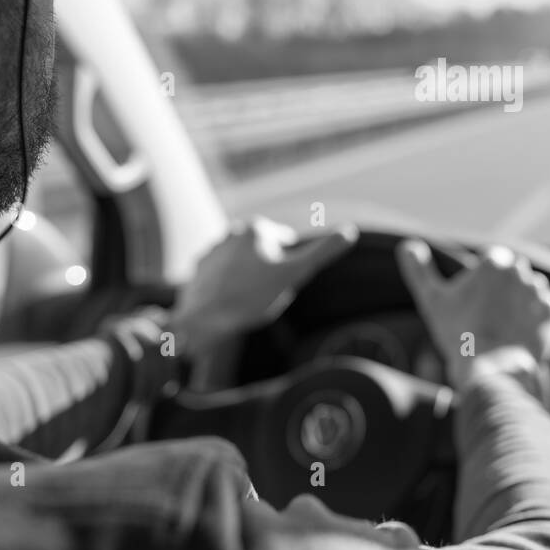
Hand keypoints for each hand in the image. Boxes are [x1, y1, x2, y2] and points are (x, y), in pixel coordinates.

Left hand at [173, 217, 357, 356]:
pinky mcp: (198, 269)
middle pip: (262, 252)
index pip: (285, 242)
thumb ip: (323, 252)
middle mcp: (231, 233)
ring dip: (246, 276)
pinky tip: (228, 303)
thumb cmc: (251, 297)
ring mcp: (212, 250)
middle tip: (263, 294)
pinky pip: (219, 275)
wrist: (205, 320)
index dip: (287, 265)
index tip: (279, 283)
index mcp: (257, 229)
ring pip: (240, 263)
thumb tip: (351, 231)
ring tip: (245, 300)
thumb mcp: (294, 274)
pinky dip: (225, 286)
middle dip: (266, 269)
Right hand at [395, 239, 549, 389]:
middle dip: (504, 286)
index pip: (493, 258)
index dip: (484, 276)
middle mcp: (521, 272)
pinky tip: (523, 327)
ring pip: (531, 287)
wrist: (491, 370)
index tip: (476, 297)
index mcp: (495, 262)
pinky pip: (548, 306)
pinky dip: (538, 314)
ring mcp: (538, 293)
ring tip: (505, 323)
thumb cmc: (459, 333)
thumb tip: (406, 246)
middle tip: (489, 312)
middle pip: (514, 272)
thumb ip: (419, 270)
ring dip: (522, 299)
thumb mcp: (432, 300)